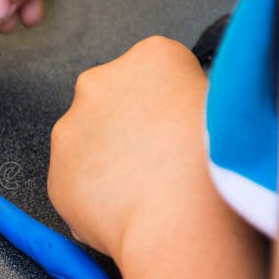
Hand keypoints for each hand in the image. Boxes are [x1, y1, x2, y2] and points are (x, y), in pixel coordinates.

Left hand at [47, 36, 217, 262]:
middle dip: (127, 125)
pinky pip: (75, 181)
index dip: (170, 102)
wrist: (176, 220)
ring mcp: (68, 128)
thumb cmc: (216, 167)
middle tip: (158, 158)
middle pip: (112, 100)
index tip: (179, 124)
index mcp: (151, 57)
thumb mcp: (225, 111)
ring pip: (87, 141)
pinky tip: (123, 210)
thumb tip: (180, 116)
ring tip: (142, 191)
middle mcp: (99, 83)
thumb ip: (190, 101)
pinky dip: (94, 195)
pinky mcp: (54, 171)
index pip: (156, 68)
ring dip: (106, 160)